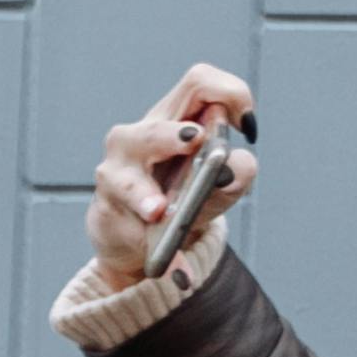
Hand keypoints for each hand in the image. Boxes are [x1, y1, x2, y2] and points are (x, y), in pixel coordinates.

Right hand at [87, 62, 254, 289]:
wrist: (151, 241)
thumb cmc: (186, 198)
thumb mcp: (219, 188)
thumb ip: (236, 174)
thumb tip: (237, 165)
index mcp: (177, 120)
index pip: (198, 83)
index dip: (227, 92)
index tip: (247, 126)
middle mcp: (140, 137)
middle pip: (155, 126)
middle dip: (173, 135)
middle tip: (196, 141)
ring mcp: (118, 172)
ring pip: (123, 175)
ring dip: (144, 195)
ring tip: (159, 212)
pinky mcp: (109, 209)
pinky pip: (129, 227)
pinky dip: (153, 248)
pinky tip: (176, 272)